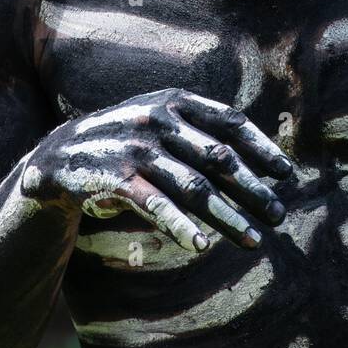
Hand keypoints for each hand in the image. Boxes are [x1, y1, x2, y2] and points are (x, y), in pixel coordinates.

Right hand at [21, 88, 292, 251]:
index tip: (287, 175)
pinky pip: (156, 205)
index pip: (231, 123)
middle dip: (253, 189)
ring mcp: (137, 148)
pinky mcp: (115, 177)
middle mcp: (158, 119)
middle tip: (278, 216)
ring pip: (194, 187)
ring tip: (253, 240)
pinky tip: (201, 246)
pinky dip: (180, 226)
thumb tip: (261, 164)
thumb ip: (202, 134)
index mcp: (175, 101)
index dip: (262, 149)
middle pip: (219, 158)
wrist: (60, 155)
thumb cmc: (128, 143)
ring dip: (227, 216)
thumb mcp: (162, 124)